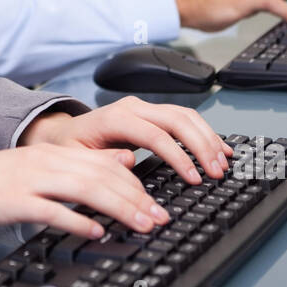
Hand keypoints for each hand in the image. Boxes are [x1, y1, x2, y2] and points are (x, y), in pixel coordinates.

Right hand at [0, 143, 169, 248]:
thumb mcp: (34, 171)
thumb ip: (75, 169)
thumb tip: (120, 166)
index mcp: (51, 154)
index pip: (105, 165)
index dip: (138, 185)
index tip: (158, 206)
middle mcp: (44, 162)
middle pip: (103, 176)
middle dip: (138, 199)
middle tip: (160, 219)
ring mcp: (29, 180)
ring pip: (86, 189)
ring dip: (120, 208)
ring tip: (142, 225)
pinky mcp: (13, 200)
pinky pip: (52, 210)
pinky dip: (78, 220)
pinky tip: (96, 232)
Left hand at [21, 96, 232, 180]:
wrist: (64, 133)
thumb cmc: (70, 148)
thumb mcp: (77, 159)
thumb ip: (103, 161)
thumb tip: (130, 161)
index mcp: (115, 119)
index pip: (156, 135)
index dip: (178, 157)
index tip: (194, 178)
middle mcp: (133, 108)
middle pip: (177, 120)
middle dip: (201, 146)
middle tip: (216, 171)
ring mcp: (144, 108)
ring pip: (185, 115)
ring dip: (207, 138)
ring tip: (222, 163)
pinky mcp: (152, 113)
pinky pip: (184, 117)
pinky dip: (204, 131)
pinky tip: (218, 147)